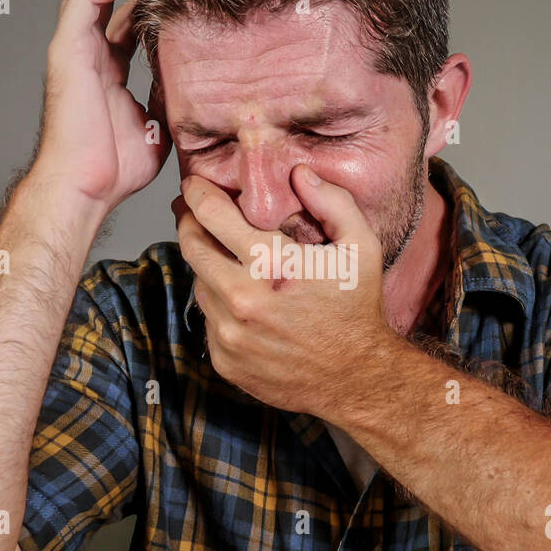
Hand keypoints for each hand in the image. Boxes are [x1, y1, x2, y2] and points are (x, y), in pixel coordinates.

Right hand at [32, 0, 171, 209]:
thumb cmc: (115, 168)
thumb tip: (194, 84)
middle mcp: (88, 52)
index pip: (122, 20)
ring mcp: (75, 48)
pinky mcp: (68, 49)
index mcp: (106, 69)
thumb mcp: (158, 124)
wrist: (88, 186)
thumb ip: (167, 96)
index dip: (148, 0)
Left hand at [173, 164, 397, 417]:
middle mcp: (242, 298)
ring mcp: (229, 333)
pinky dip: (221, 306)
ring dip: (209, 267)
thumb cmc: (358, 308)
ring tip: (232, 261)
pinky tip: (247, 304)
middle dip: (189, 223)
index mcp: (272, 264)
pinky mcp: (224, 359)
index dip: (198, 193)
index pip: (210, 214)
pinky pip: (208, 320)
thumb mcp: (361, 247)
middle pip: (191, 245)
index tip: (194, 187)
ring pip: (199, 282)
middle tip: (193, 213)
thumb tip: (299, 173)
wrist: (356, 377)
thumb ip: (333, 202)